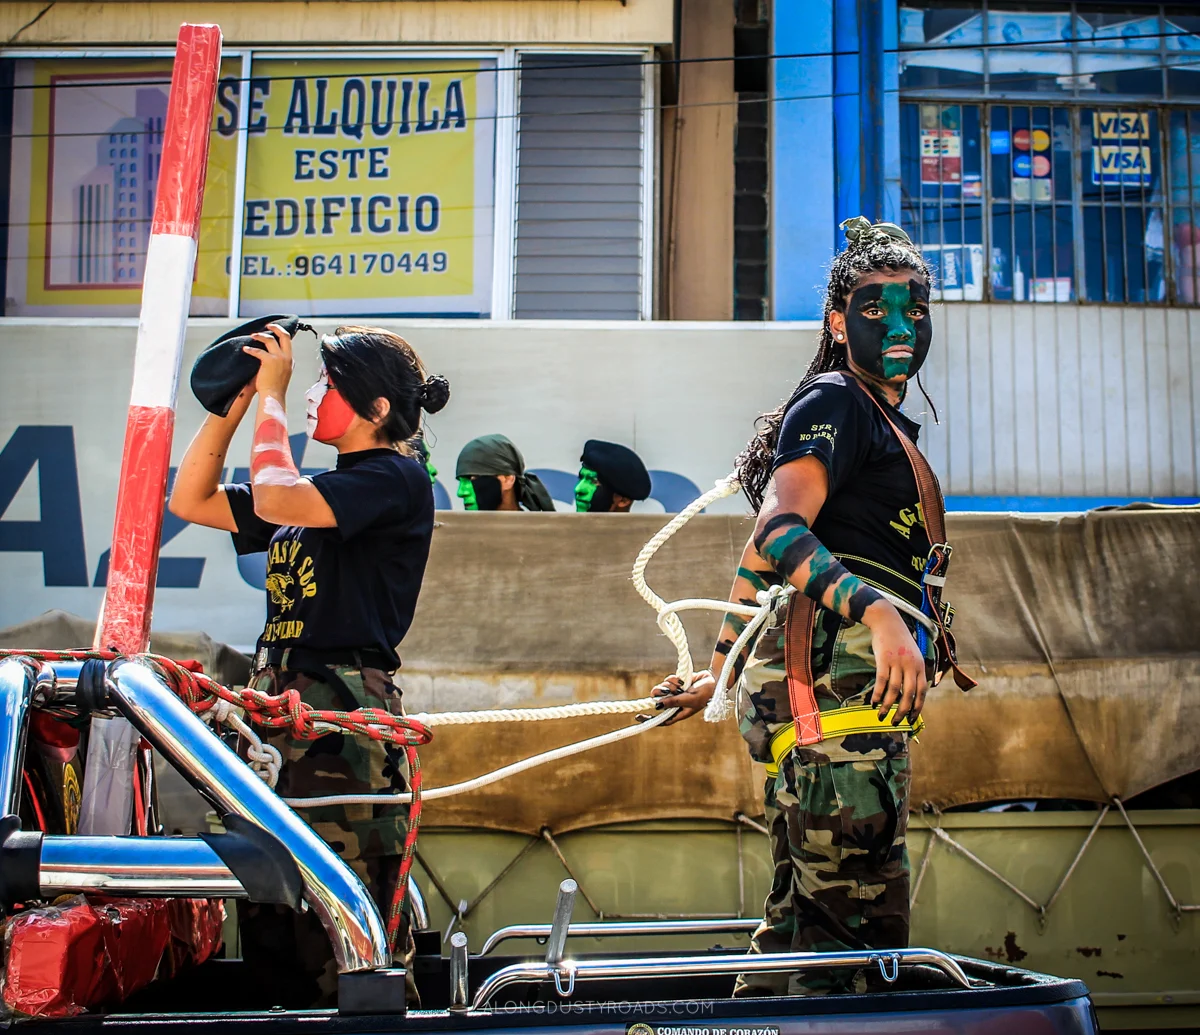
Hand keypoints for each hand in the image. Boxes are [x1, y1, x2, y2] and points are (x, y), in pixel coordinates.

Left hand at [244, 323, 293, 399]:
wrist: (273, 396)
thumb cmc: (274, 388)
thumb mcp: (281, 373)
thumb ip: (279, 364)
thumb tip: (269, 356)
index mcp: (290, 360)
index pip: (288, 342)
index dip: (281, 334)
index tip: (273, 331)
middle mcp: (287, 358)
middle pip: (284, 335)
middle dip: (276, 328)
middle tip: (268, 325)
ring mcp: (279, 359)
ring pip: (271, 339)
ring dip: (260, 335)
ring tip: (252, 335)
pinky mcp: (270, 361)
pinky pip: (258, 351)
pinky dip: (250, 349)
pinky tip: (245, 349)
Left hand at [648, 670, 716, 725]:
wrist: (714, 680)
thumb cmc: (706, 693)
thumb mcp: (689, 699)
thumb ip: (673, 702)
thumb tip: (657, 706)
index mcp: (679, 713)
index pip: (661, 720)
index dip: (650, 720)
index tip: (638, 717)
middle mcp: (676, 704)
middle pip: (659, 700)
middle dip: (659, 693)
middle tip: (662, 690)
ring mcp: (676, 693)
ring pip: (662, 688)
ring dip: (669, 685)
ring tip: (681, 685)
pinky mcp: (677, 683)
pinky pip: (668, 680)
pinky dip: (674, 679)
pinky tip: (683, 680)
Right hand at [863, 600, 926, 724]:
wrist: (887, 621)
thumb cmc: (899, 640)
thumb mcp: (913, 655)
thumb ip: (914, 672)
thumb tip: (912, 693)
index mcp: (921, 666)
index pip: (922, 692)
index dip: (917, 708)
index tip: (911, 720)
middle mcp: (911, 665)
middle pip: (909, 694)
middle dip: (902, 711)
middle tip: (895, 722)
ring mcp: (898, 662)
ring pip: (894, 690)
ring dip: (887, 705)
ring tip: (881, 715)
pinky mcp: (884, 659)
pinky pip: (881, 681)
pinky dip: (877, 694)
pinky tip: (873, 702)